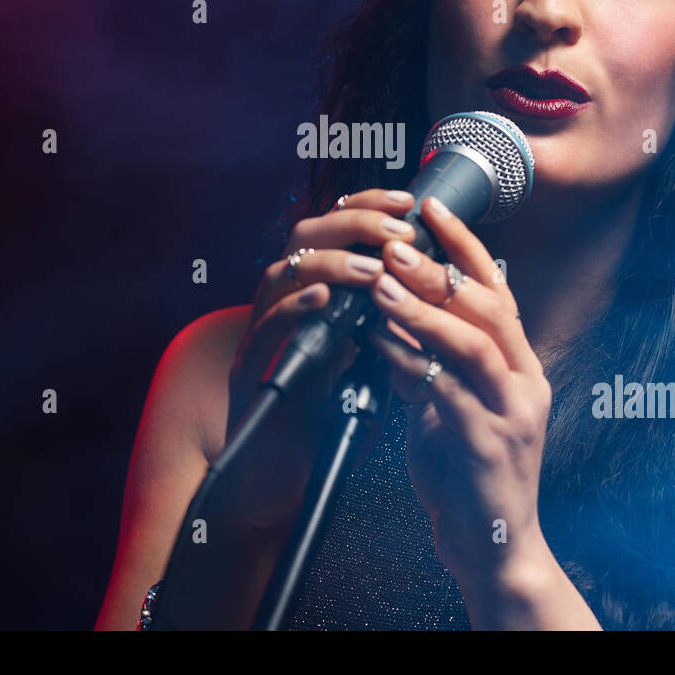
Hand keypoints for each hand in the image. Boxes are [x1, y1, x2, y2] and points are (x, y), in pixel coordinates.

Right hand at [212, 188, 417, 534]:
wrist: (278, 472)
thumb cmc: (322, 412)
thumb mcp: (360, 354)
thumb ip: (380, 320)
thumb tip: (428, 285)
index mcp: (310, 292)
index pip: (334, 227)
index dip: (368, 206)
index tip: (408, 202)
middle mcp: (280, 302)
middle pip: (304, 235)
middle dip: (353, 223)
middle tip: (397, 231)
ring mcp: (260, 333)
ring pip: (281, 273)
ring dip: (330, 265)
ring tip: (372, 268)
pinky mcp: (247, 369)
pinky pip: (265, 327)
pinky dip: (295, 308)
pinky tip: (325, 302)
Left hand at [365, 195, 553, 588]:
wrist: (492, 550)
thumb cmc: (467, 477)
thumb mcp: (445, 410)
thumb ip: (428, 368)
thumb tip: (391, 322)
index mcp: (519, 368)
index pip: (497, 291)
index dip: (466, 246)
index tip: (433, 209)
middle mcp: (525, 382)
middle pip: (489, 307)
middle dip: (440, 271)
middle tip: (395, 245)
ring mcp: (513, 414)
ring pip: (473, 344)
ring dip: (424, 311)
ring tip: (382, 286)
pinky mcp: (491, 445)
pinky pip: (448, 392)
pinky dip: (411, 364)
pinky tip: (380, 347)